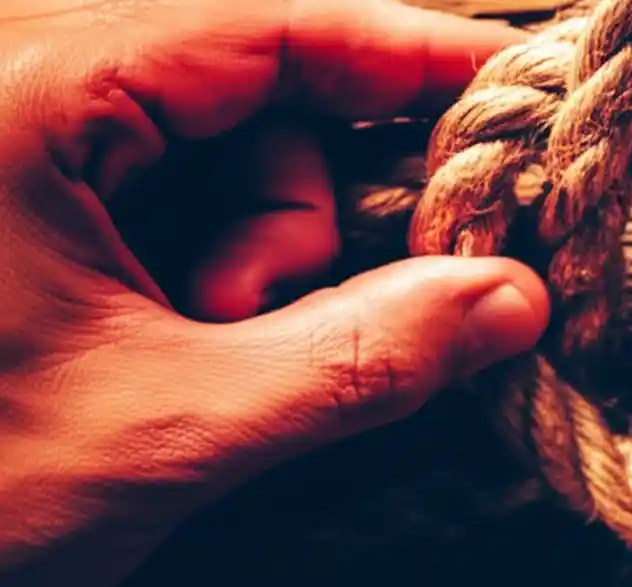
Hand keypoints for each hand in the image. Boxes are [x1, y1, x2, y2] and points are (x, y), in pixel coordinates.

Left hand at [0, 0, 547, 586]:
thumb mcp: (169, 429)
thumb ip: (358, 360)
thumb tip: (506, 300)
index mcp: (29, 93)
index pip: (274, 30)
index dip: (412, 58)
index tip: (511, 88)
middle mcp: (24, 93)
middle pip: (262, 110)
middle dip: (300, 226)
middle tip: (260, 325)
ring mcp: (27, 149)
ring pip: (228, 166)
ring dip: (255, 267)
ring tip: (194, 354)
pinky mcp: (34, 204)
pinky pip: (182, 206)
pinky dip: (217, 273)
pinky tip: (186, 339)